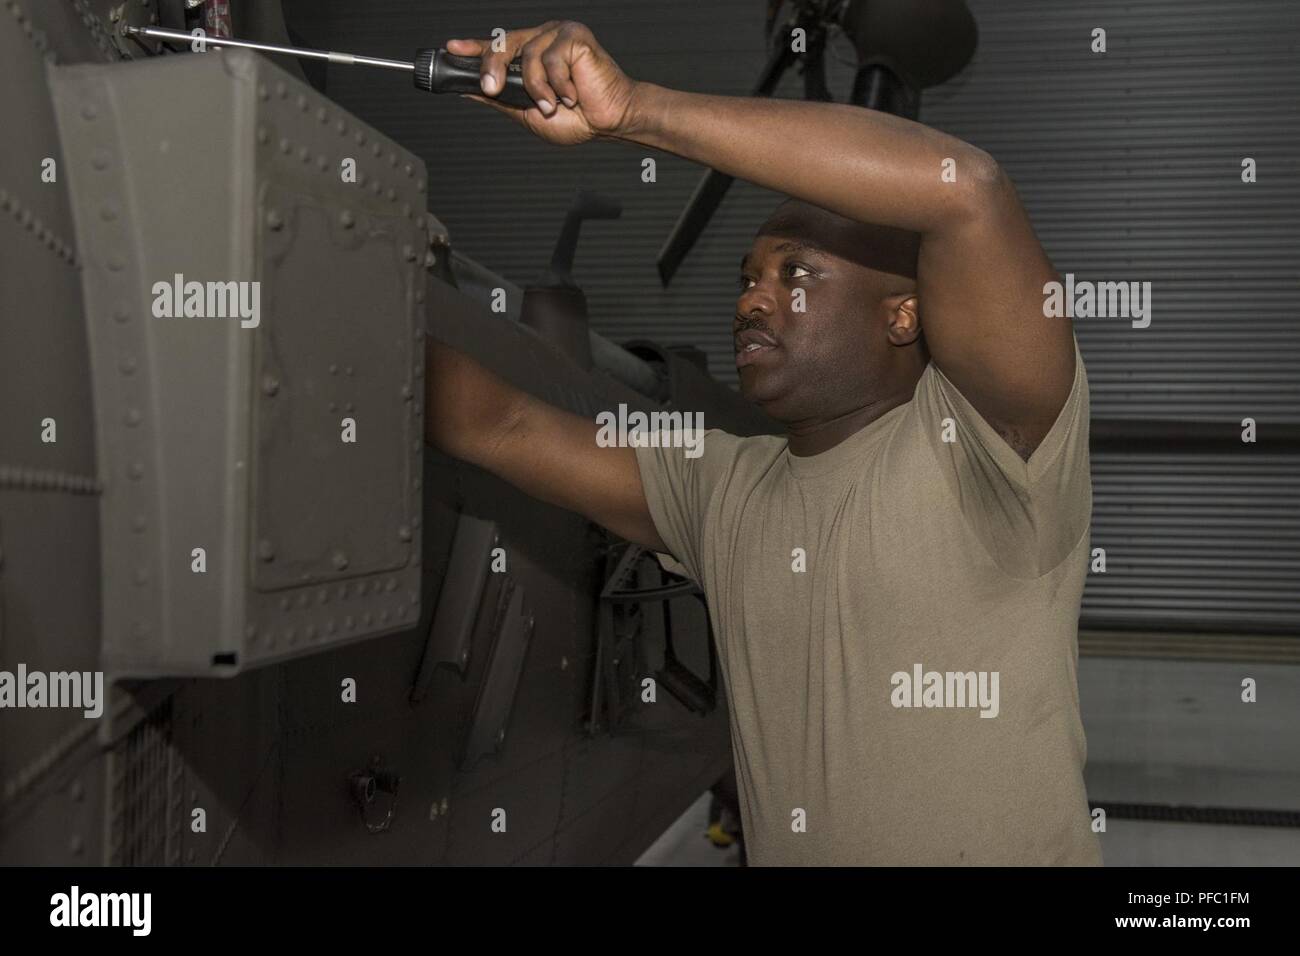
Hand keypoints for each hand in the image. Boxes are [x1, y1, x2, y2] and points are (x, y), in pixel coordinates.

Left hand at [446, 21, 637, 145]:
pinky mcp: (574, 36)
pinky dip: (560, 84)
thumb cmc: (578, 117)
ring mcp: (557, 35)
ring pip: (528, 56)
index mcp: (531, 55)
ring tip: (555, 104)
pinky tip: (573, 94)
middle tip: (491, 89)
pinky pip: (552, 59)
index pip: (497, 46)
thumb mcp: (529, 114)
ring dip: (539, 89)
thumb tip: (471, 92)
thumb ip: (503, 101)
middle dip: (492, 68)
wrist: (611, 120)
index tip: (451, 49)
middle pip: (502, 44)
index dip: (473, 47)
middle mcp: (541, 39)